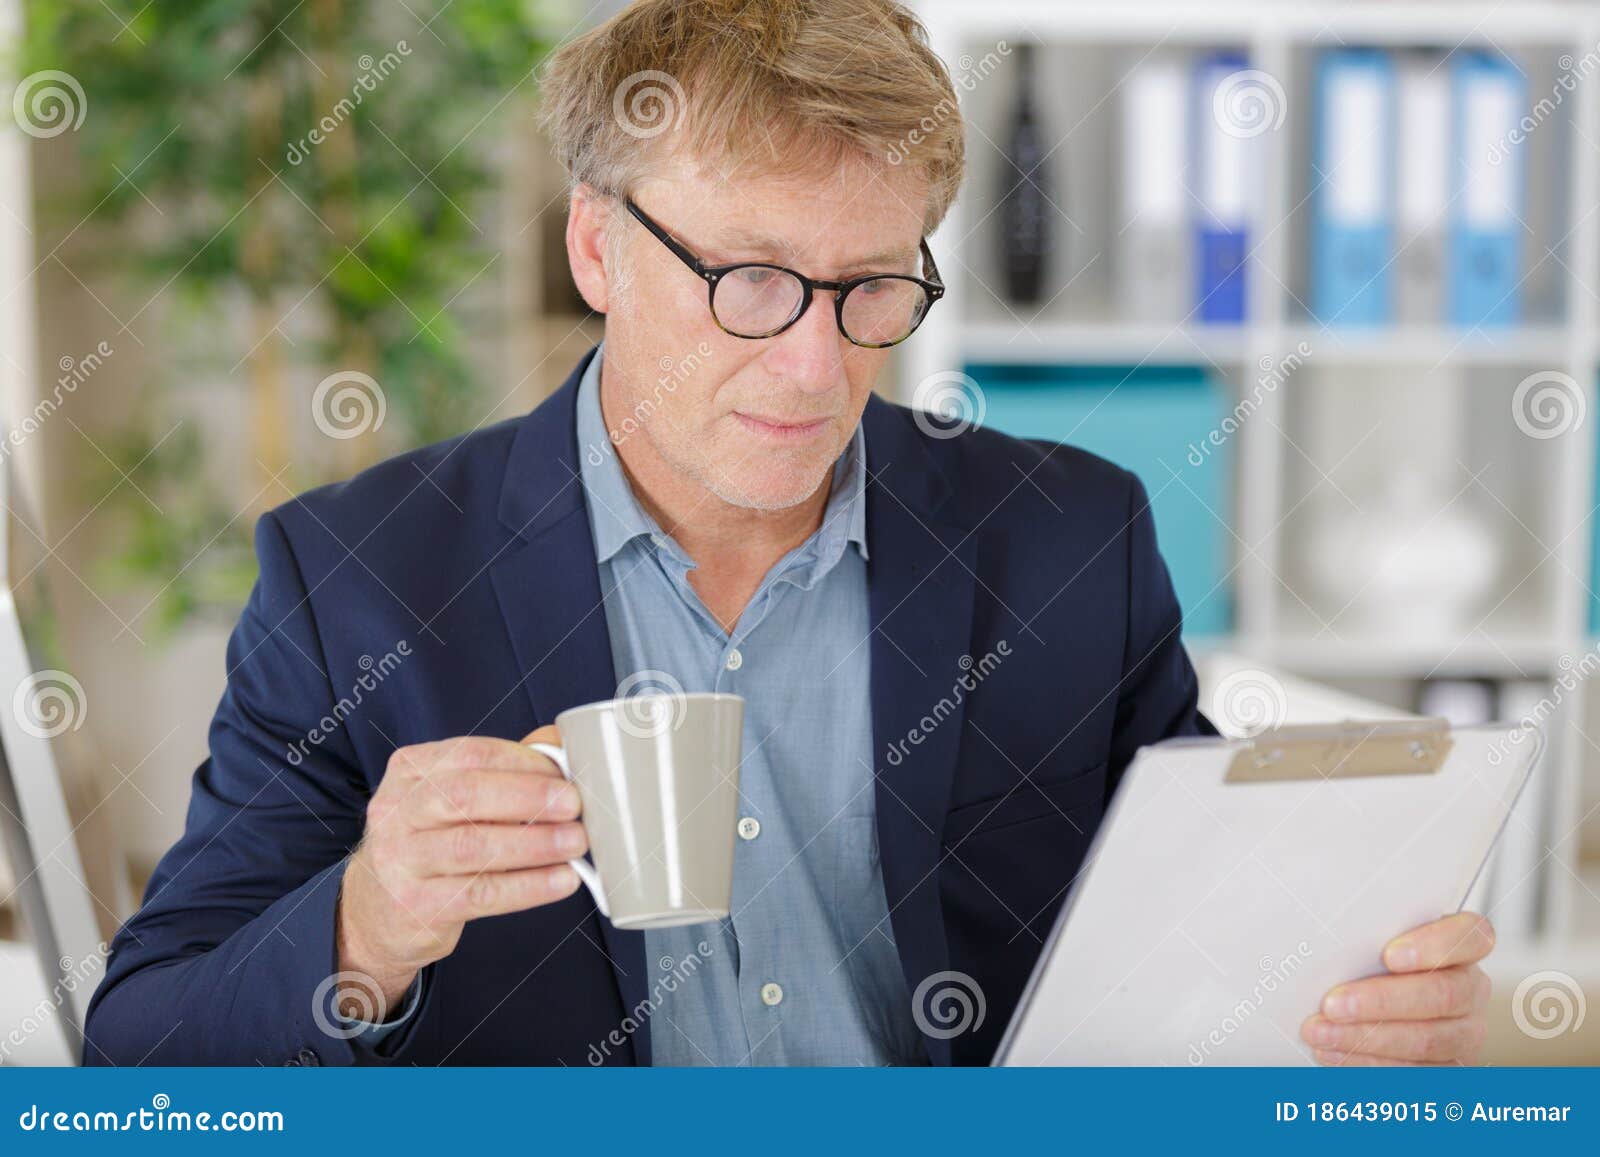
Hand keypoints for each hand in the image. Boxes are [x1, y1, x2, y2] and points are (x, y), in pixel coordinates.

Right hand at [335, 725, 583, 1017]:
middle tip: (575, 805)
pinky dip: (528, 886)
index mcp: (411, 770)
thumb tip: (561, 745)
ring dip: (535, 843)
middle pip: (467, 795)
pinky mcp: (416, 906)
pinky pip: (481, 893)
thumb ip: (503, 770)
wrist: (377, 910)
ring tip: (576, 843)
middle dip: (530, 798)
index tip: (566, 774)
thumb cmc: (431, 842)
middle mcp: (398, 811)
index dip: (525, 763)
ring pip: (473, 846)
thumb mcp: (452, 798)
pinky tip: (561, 880)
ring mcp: (401, 860)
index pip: (472, 755)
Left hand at [1300, 912, 1494, 1064]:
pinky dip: (1368, 1064)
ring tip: (1320, 1032)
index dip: (1434, 945)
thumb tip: (1326, 930)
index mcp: (1463, 945)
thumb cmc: (1372, 956)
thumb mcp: (1373, 935)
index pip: (1472, 936)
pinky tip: (1333, 1053)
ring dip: (1367, 1038)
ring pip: (1429, 1040)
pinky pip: (1416, 1072)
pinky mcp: (1448, 1067)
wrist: (1373, 999)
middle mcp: (1471, 989)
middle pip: (1444, 995)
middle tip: (1332, 1004)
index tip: (1389, 955)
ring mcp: (1465, 1032)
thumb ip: (1366, 931)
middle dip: (1382, 1001)